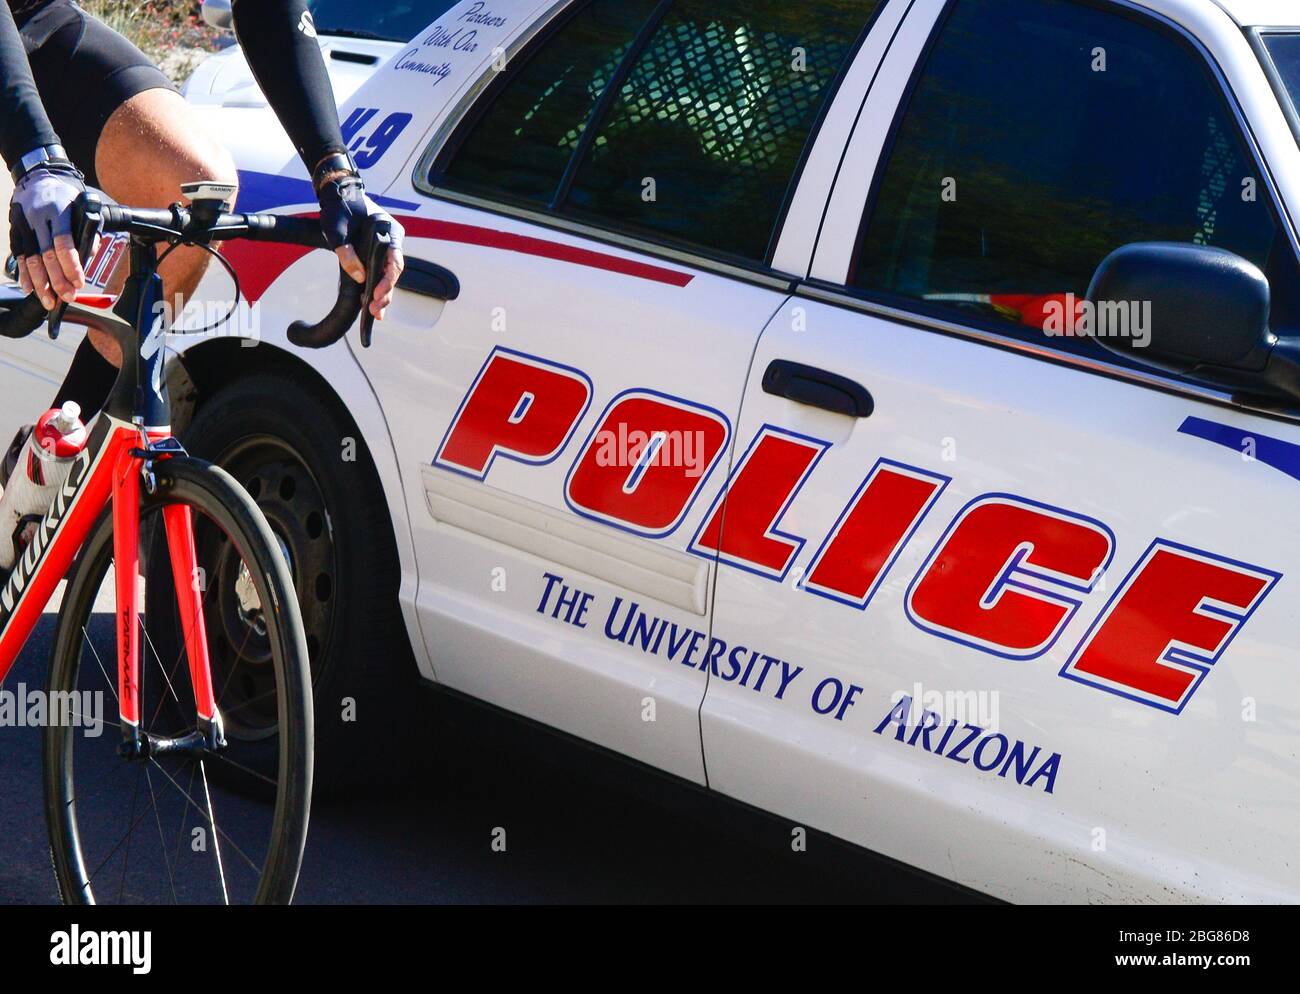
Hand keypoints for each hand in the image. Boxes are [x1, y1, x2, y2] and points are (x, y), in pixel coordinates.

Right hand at [9, 164, 93, 308]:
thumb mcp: (84, 207)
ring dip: (39, 283)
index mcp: (58, 210)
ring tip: (48, 301)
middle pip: (46, 254)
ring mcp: (23, 223)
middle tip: (67, 297)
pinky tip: (30, 288)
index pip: (63, 242)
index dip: (70, 265)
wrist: (37, 176)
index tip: (78, 282)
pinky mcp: (15, 229)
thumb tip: (90, 256)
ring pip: (30, 258)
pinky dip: (24, 273)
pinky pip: (19, 255)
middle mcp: (38, 218)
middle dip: (57, 280)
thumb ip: (90, 232)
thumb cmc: (66, 196)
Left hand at [317, 175, 404, 320]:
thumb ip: (347, 253)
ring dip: (382, 295)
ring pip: (388, 276)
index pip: (394, 261)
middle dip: (384, 293)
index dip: (387, 280)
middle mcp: (392, 241)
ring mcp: (386, 248)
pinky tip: (373, 307)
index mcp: (390, 231)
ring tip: (375, 314)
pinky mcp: (377, 253)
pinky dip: (378, 289)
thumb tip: (359, 277)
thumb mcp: (337, 230)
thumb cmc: (339, 207)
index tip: (376, 293)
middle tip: (374, 310)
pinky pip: (381, 273)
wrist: (337, 193)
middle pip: (393, 272)